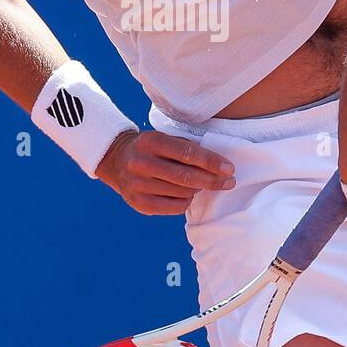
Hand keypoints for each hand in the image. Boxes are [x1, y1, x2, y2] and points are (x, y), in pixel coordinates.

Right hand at [95, 129, 235, 215]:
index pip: (187, 154)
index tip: (229, 169)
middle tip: (229, 182)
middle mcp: (141, 163)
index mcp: (150, 142)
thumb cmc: (152, 149)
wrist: (116, 160)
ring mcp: (137, 185)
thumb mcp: (165, 139)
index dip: (211, 162)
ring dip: (198, 189)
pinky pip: (174, 207)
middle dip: (212, 180)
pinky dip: (186, 201)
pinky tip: (187, 194)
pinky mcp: (138, 203)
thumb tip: (219, 166)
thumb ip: (188, 148)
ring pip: (182, 193)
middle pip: (186, 177)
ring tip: (201, 183)